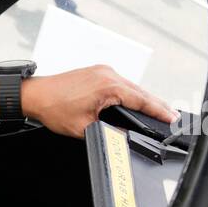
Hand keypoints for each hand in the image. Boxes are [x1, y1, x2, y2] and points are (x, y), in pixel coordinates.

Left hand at [21, 64, 175, 138]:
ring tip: (158, 109)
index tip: (172, 117)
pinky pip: (120, 83)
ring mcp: (102, 71)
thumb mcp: (84, 127)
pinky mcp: (96, 72)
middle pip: (140, 91)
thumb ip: (109, 131)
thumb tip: (124, 135)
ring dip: (143, 97)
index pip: (141, 100)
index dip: (159, 110)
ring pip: (130, 86)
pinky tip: (135, 100)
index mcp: (107, 86)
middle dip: (156, 104)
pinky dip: (130, 92)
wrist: (35, 95)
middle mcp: (107, 74)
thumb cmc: (53, 108)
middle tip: (173, 115)